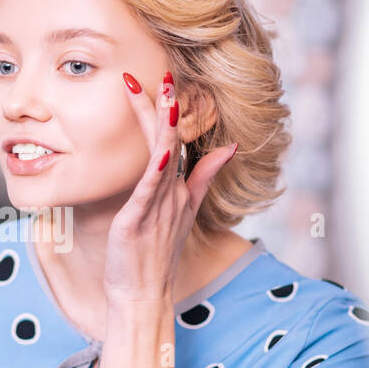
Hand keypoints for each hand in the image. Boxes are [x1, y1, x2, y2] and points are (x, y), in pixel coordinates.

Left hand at [103, 71, 236, 303]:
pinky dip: (156, 169)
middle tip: (166, 73)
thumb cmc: (155, 254)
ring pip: (163, 158)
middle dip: (168, 107)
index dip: (169, 110)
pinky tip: (161, 150)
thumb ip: (202, 178)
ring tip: (165, 95)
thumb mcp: (182, 211)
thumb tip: (228, 148)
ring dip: (165, 127)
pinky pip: (149, 190)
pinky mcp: (140, 221)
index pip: (174, 140)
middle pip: (171, 141)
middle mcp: (171, 193)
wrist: (143, 294)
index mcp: (177, 188)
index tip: (163, 79)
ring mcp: (158, 206)